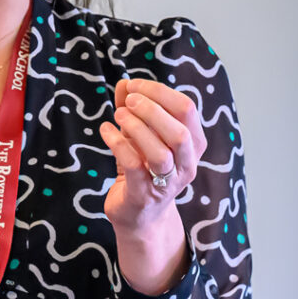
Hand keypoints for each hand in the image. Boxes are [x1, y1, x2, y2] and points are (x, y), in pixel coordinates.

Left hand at [98, 78, 207, 293]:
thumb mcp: (139, 135)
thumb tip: (124, 83)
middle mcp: (186, 164)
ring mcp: (167, 183)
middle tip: (128, 102)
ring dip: (137, 128)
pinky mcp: (144, 195)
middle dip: (152, 110)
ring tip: (118, 115)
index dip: (160, 92)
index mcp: (192, 144)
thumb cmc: (142, 169)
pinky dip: (117, 144)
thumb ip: (133, 109)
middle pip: (180, 132)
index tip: (133, 85)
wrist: (138, 215)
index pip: (187, 110)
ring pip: (161, 153)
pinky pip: (133, 167)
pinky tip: (105, 131)